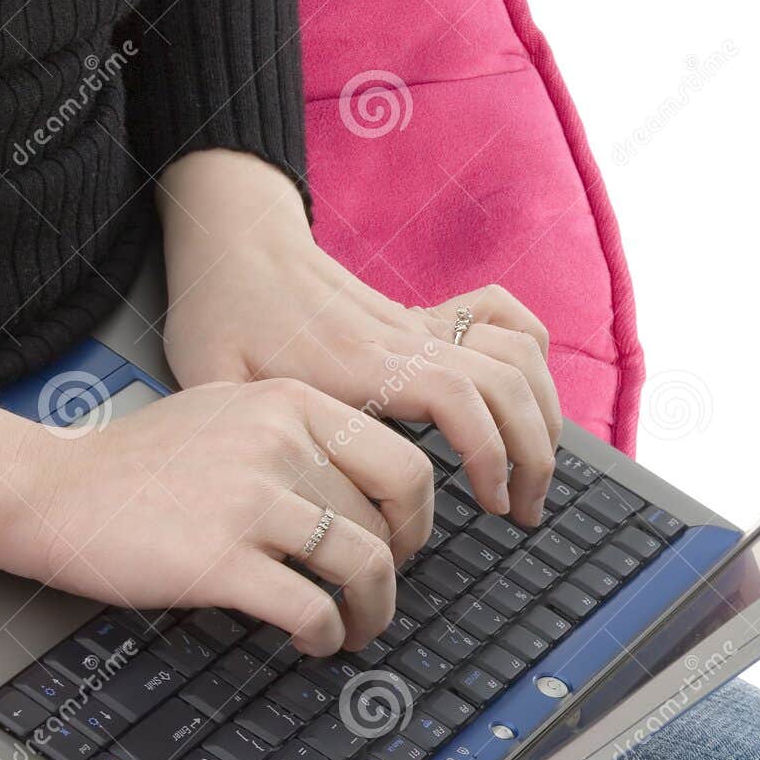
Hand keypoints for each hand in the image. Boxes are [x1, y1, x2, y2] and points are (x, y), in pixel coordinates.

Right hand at [0, 383, 432, 654]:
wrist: (51, 491)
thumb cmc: (137, 463)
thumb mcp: (229, 414)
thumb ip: (298, 438)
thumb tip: (368, 495)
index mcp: (290, 403)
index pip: (405, 464)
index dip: (417, 520)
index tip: (402, 547)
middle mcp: (280, 443)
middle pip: (387, 525)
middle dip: (393, 576)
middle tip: (374, 600)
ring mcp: (251, 500)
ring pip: (364, 567)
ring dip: (372, 614)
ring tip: (354, 631)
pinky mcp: (221, 559)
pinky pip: (312, 608)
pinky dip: (326, 635)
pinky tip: (312, 641)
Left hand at [156, 150, 562, 525]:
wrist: (233, 247)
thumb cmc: (220, 317)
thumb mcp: (214, 386)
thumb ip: (248, 445)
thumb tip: (279, 509)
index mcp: (359, 363)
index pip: (457, 397)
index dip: (490, 453)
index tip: (491, 505)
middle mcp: (405, 339)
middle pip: (508, 381)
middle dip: (535, 453)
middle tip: (525, 512)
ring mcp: (423, 326)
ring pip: (520, 354)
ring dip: (544, 415)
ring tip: (536, 473)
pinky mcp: (427, 320)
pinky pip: (506, 318)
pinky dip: (534, 355)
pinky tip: (529, 398)